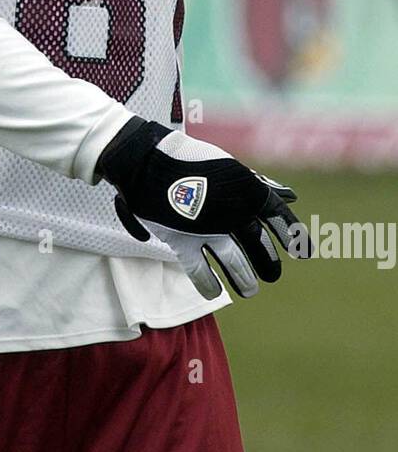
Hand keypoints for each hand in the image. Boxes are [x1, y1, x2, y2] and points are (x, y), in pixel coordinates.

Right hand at [96, 117, 311, 297]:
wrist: (147, 160)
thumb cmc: (189, 159)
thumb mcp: (230, 168)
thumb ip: (258, 185)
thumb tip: (289, 195)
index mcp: (248, 190)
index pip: (280, 216)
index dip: (294, 236)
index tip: (305, 253)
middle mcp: (233, 211)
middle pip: (259, 244)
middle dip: (268, 262)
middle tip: (273, 275)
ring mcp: (209, 229)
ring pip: (234, 262)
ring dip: (244, 278)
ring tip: (251, 290)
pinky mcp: (183, 241)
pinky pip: (199, 270)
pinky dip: (208, 283)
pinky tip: (215, 293)